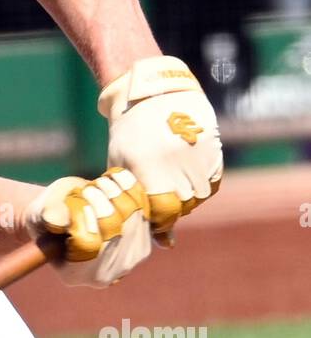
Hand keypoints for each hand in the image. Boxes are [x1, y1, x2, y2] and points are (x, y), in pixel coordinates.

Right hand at [23, 167, 152, 287]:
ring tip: (97, 185)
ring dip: (114, 192)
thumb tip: (59, 221)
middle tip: (86, 188)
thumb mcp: (39, 212)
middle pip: (115, 229)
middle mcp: (105, 275)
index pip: (88, 244)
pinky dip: (130, 188)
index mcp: (74, 274)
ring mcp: (129, 260)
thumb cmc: (48, 214)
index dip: (82, 215)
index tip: (74, 198)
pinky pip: (145, 208)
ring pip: (132, 216)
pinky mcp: (144, 241)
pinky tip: (114, 181)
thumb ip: (47, 216)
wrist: (69, 212)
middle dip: (99, 199)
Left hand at [99, 56, 223, 235]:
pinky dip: (199, 184)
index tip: (152, 216)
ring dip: (185, 197)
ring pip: (199, 196)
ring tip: (169, 178)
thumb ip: (141, 206)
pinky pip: (212, 182)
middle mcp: (177, 162)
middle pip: (183, 207)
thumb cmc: (128, 135)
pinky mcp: (215, 148)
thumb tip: (168, 246)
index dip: (158, 221)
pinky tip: (184, 173)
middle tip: (158, 192)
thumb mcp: (122, 168)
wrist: (152, 92)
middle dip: (169, 208)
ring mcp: (199, 154)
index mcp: (149, 167)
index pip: (163, 213)